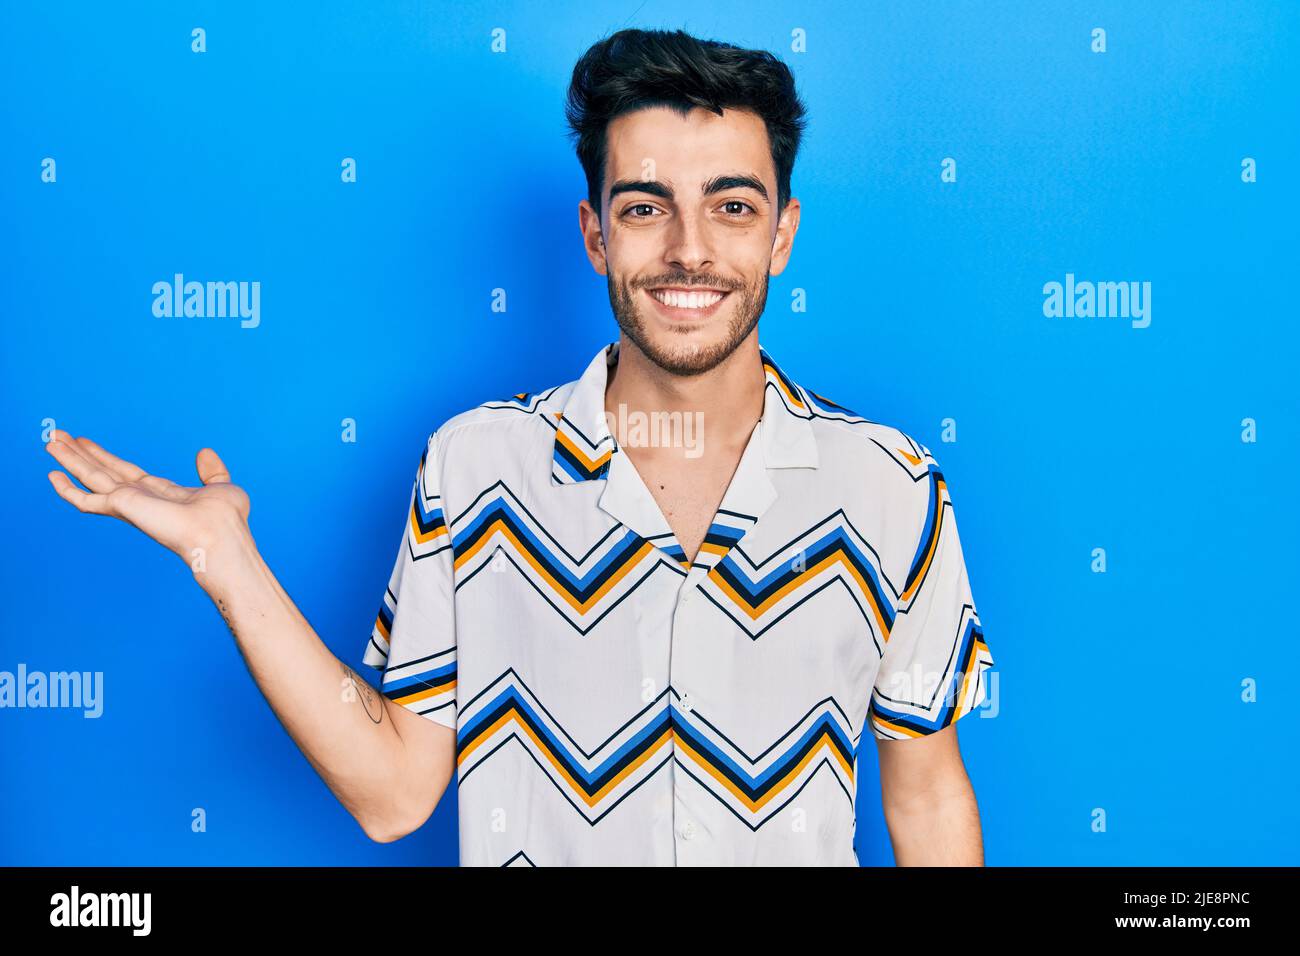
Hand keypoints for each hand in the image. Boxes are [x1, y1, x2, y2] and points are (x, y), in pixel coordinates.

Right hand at [44, 429, 252, 564]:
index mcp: (160, 494)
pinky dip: (67, 489)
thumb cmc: (226, 520)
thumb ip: (211, 471)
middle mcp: (140, 499)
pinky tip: (52, 474)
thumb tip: (204, 451)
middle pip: (102, 471)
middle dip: (80, 454)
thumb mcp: (221, 487)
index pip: (125, 471)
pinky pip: (86, 500)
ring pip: (90, 478)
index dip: (105, 456)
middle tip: (57, 435)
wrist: (219, 536)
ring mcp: (129, 504)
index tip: (86, 442)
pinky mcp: (122, 507)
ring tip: (49, 441)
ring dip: (69, 459)